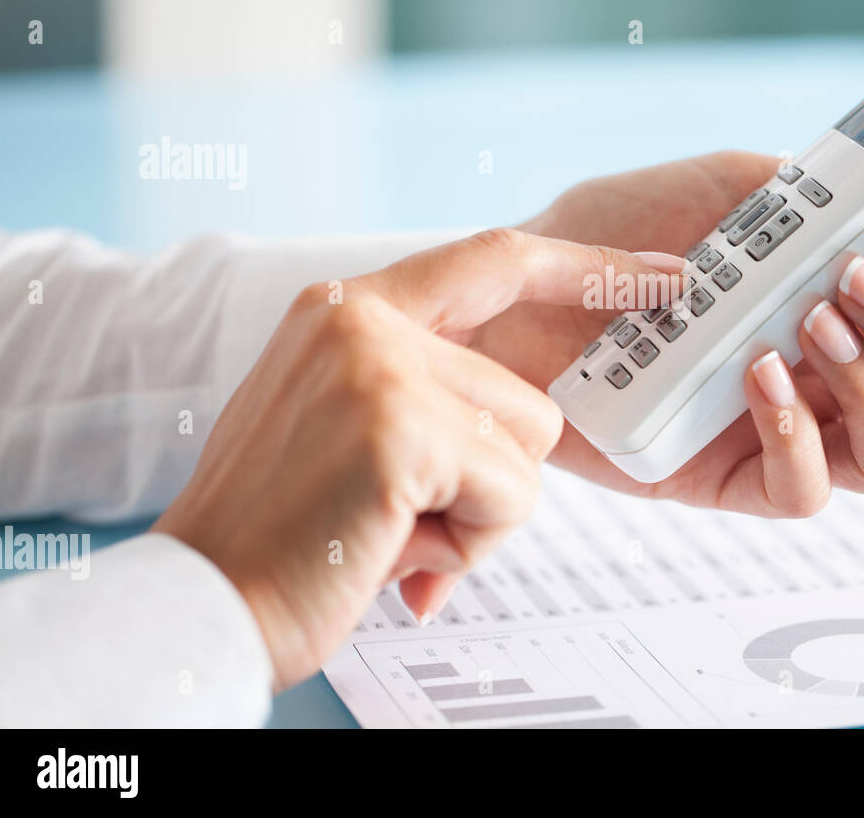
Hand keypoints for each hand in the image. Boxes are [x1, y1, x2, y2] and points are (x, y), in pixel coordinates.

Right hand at [153, 228, 681, 689]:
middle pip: (526, 396)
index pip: (495, 260)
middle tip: (404, 518)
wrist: (200, 603)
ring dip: (479, 514)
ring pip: (529, 447)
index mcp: (346, 309)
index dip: (587, 265)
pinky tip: (395, 553)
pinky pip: (514, 493)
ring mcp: (377, 366)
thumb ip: (423, 390)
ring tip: (390, 533)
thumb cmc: (281, 532)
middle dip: (491, 478)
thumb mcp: (340, 422)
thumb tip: (526, 417)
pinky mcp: (399, 429)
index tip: (663, 274)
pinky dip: (472, 543)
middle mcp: (360, 319)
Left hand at [473, 152, 863, 516]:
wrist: (522, 288)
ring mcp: (794, 433)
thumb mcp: (725, 187)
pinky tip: (753, 375)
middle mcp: (839, 375)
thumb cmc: (619, 233)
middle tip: (854, 280)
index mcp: (853, 304)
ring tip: (805, 325)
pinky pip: (804, 491)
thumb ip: (812, 193)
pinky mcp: (732, 479)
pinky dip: (795, 434)